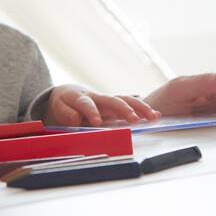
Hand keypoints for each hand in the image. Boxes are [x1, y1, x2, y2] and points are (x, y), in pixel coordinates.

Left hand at [44, 85, 161, 126]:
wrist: (70, 93)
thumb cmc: (64, 103)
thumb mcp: (59, 108)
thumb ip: (66, 113)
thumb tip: (75, 119)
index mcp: (81, 98)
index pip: (86, 104)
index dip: (92, 112)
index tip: (97, 122)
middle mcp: (98, 98)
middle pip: (113, 100)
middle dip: (124, 109)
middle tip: (134, 120)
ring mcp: (108, 101)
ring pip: (125, 100)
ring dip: (139, 108)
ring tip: (152, 116)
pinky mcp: (115, 105)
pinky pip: (130, 104)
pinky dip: (142, 108)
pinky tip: (156, 115)